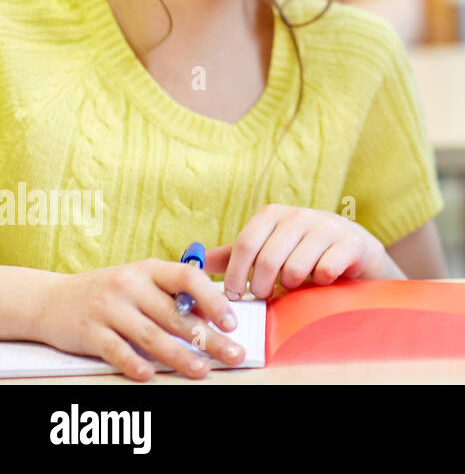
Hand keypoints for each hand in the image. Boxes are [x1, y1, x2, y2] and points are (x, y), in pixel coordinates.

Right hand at [30, 260, 246, 380]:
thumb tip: (213, 316)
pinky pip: (116, 350)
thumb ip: (174, 295)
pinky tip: (149, 375)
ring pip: (151, 336)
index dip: (213, 300)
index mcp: (149, 269)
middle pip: (175, 315)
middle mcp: (130, 285)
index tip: (232, 322)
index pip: (188, 278)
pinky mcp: (89, 332)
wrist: (50, 299)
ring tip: (202, 370)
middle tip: (233, 355)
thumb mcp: (141, 282)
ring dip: (179, 356)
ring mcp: (108, 308)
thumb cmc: (109, 292)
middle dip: (208, 338)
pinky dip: (133, 363)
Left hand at [209, 204, 398, 299]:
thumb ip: (235, 256)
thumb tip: (196, 261)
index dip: (237, 275)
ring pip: (295, 269)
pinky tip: (322, 281)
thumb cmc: (304, 252)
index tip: (236, 296)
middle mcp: (300, 215)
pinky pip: (324, 271)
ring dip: (293, 286)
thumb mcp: (269, 249)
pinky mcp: (349, 243)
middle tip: (267, 296)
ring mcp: (327, 227)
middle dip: (263, 287)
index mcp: (274, 214)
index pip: (245, 244)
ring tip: (297, 285)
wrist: (355, 250)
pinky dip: (320, 284)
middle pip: (268, 260)